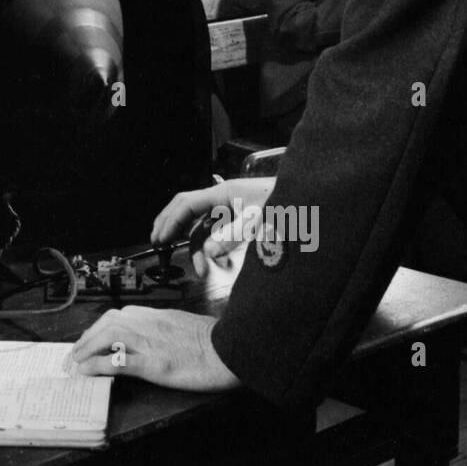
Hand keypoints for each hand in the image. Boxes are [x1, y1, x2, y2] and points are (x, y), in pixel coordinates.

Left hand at [71, 306, 239, 391]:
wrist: (234, 350)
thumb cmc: (216, 341)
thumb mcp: (186, 327)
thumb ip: (165, 328)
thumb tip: (148, 338)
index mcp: (157, 315)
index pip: (119, 315)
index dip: (99, 327)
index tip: (89, 339)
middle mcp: (149, 324)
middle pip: (107, 323)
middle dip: (86, 338)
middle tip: (75, 354)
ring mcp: (150, 343)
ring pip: (107, 336)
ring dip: (86, 349)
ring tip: (75, 363)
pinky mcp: (154, 364)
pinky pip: (118, 362)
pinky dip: (98, 365)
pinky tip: (87, 372)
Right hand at [151, 176, 276, 278]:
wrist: (308, 204)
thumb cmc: (287, 206)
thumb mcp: (259, 222)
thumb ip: (232, 236)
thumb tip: (208, 252)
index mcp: (223, 194)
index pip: (187, 204)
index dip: (171, 221)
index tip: (160, 239)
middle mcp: (223, 199)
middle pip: (188, 209)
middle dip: (171, 225)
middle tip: (157, 243)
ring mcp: (231, 209)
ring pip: (203, 226)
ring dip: (197, 247)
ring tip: (199, 271)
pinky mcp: (240, 219)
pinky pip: (217, 232)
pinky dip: (212, 247)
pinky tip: (213, 262)